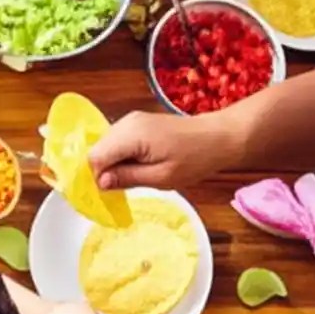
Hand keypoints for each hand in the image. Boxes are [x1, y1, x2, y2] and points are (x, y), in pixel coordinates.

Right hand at [87, 111, 236, 189]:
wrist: (219, 137)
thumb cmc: (194, 160)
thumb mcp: (162, 177)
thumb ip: (128, 178)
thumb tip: (100, 183)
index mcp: (130, 135)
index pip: (95, 157)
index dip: (97, 177)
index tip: (111, 193)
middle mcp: (125, 123)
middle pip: (98, 149)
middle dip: (104, 170)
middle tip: (124, 187)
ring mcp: (130, 120)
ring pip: (106, 145)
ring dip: (113, 163)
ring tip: (134, 176)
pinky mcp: (137, 122)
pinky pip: (117, 140)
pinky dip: (121, 154)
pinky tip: (137, 165)